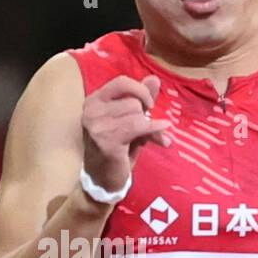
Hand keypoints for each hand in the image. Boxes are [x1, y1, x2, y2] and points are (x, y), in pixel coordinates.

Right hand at [81, 73, 170, 194]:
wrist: (103, 179)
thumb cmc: (116, 147)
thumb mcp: (129, 120)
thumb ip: (140, 99)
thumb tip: (154, 79)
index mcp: (94, 101)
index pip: (121, 82)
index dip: (140, 90)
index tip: (149, 104)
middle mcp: (91, 111)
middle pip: (132, 100)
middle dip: (144, 114)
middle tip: (145, 128)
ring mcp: (97, 126)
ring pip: (136, 113)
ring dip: (147, 125)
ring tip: (148, 137)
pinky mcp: (108, 142)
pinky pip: (138, 127)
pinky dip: (154, 130)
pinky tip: (165, 138)